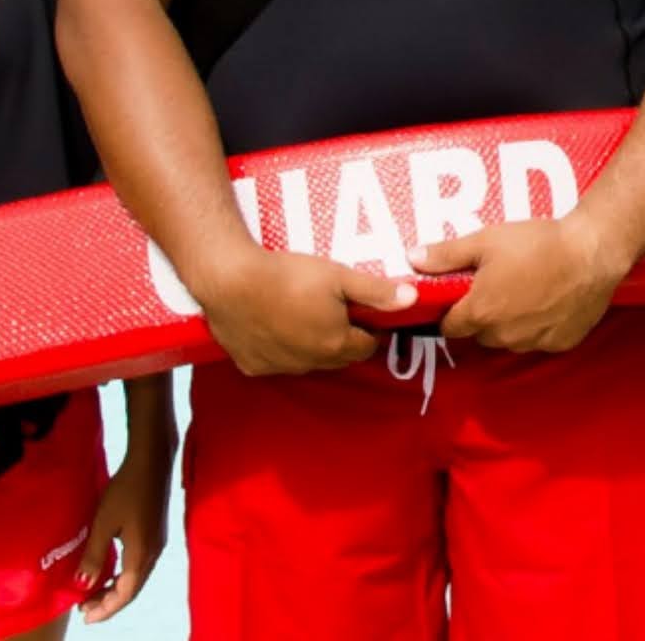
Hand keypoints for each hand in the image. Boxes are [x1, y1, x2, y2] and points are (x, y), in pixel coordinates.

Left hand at [77, 440, 173, 623]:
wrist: (152, 460)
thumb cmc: (126, 489)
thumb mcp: (104, 523)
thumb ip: (94, 555)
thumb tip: (83, 585)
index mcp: (141, 555)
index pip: (124, 594)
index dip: (104, 609)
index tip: (84, 616)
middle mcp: (153, 553)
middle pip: (132, 589)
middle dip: (109, 603)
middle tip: (84, 609)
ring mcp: (157, 543)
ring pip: (136, 578)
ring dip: (116, 589)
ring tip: (93, 594)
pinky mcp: (156, 533)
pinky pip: (139, 566)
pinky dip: (123, 576)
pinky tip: (111, 571)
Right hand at [195, 245, 414, 375]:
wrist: (232, 282)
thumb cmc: (289, 276)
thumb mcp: (339, 276)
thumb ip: (377, 292)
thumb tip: (412, 300)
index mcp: (336, 344)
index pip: (367, 346)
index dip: (369, 328)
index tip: (362, 311)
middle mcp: (311, 363)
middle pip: (340, 356)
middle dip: (345, 338)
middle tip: (337, 310)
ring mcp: (281, 367)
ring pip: (309, 361)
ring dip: (314, 345)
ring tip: (306, 313)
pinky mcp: (254, 366)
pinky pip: (278, 362)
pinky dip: (282, 348)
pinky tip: (276, 324)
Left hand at [417, 213, 631, 352]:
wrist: (591, 252)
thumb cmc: (536, 243)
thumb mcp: (485, 241)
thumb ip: (445, 255)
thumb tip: (411, 259)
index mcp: (479, 313)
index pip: (449, 327)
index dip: (453, 310)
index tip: (464, 293)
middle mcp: (502, 337)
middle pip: (480, 334)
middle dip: (483, 315)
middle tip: (499, 284)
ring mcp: (533, 344)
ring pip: (509, 340)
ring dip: (510, 323)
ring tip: (526, 289)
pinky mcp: (560, 345)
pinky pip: (539, 340)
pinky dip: (539, 326)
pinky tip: (550, 300)